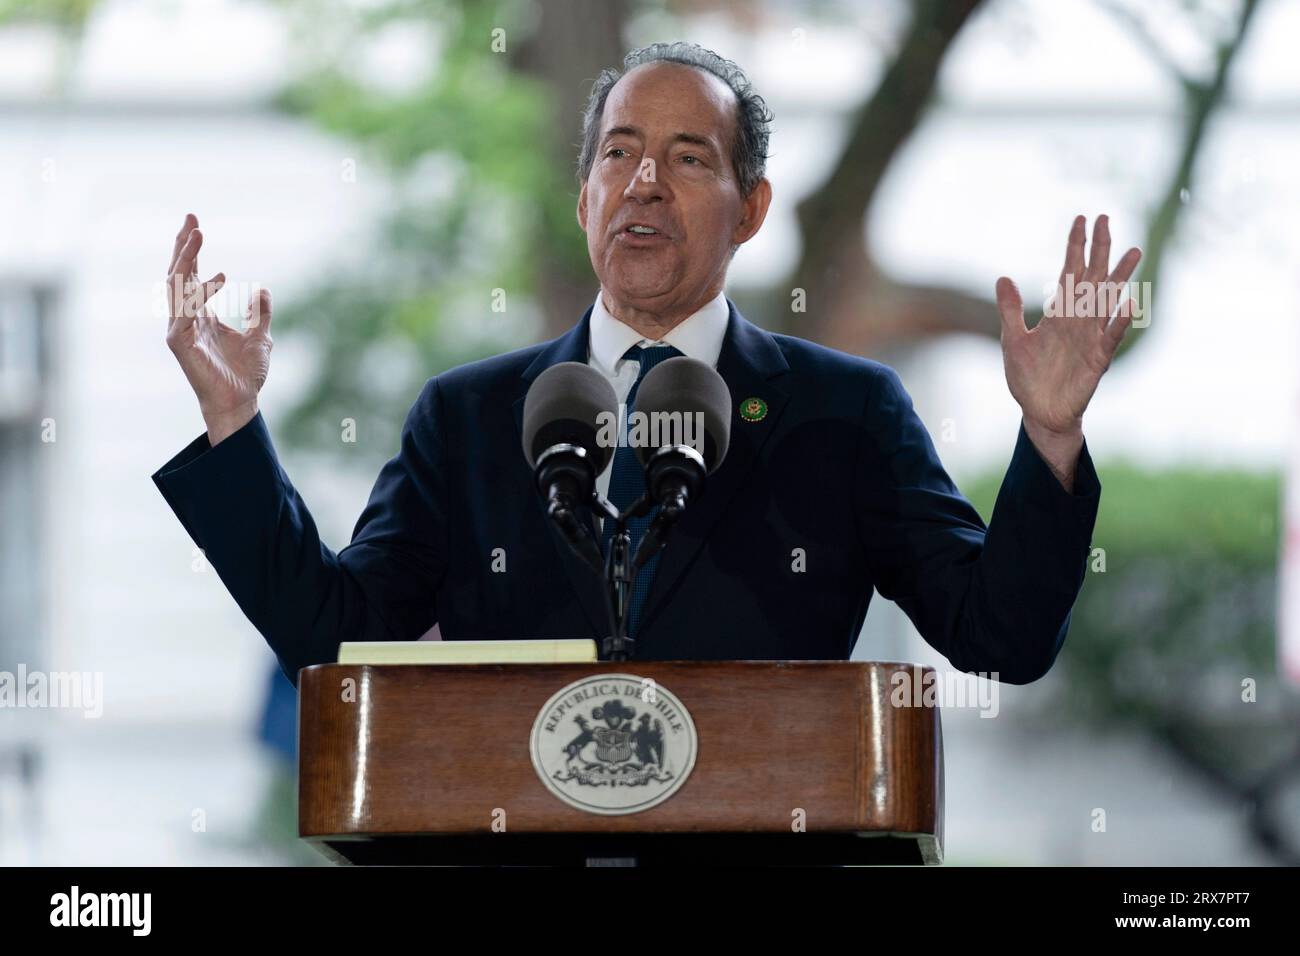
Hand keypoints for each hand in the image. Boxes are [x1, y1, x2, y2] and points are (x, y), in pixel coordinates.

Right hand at [164, 214, 272, 445]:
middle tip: (191, 218)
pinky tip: (218, 277)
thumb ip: (259, 313)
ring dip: (186, 259)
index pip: (189, 275)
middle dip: (183, 245)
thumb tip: (263, 290)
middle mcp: (185, 318)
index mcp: (199, 314)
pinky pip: (186, 312)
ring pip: (177, 286)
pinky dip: (198, 294)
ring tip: (197, 235)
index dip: (190, 249)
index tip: (194, 223)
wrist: (241, 402)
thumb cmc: (245, 374)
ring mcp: (180, 329)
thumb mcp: (261, 337)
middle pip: (178, 273)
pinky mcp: (180, 343)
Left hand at [997, 214, 1140, 486]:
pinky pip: (1111, 336)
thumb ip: (1010, 310)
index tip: (1081, 219)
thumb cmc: (1028, 376)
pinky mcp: (1097, 359)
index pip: (1069, 271)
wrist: (1039, 412)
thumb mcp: (1012, 339)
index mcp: (1058, 312)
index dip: (1075, 246)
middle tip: (1106, 218)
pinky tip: (1130, 302)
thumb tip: (1003, 277)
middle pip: (1092, 277)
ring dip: (1120, 277)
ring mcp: (1090, 337)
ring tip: (1133, 251)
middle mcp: (1078, 319)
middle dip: (1100, 249)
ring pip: (1108, 300)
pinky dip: (1120, 321)